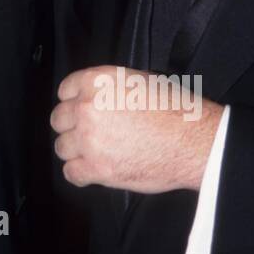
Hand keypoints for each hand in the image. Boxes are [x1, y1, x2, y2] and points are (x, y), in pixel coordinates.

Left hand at [50, 65, 222, 193]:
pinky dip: (79, 173)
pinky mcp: (97, 168)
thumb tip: (98, 95)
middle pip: (59, 119)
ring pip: (62, 146)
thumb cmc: (176, 110)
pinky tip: (92, 169)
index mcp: (98, 81)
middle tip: (89, 132)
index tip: (79, 109)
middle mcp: (88, 108)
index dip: (73, 101)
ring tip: (95, 151)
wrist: (195, 141)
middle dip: (72, 125)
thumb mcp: (140, 80)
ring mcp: (89, 139)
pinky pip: (71, 173)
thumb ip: (109, 87)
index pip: (65, 90)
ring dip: (75, 150)